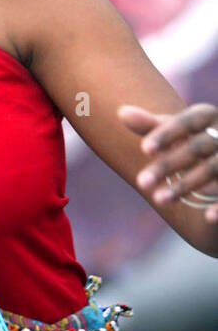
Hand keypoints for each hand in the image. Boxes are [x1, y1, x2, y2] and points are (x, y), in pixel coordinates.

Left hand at [118, 102, 217, 222]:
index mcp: (209, 117)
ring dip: (186, 185)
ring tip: (158, 200)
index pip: (189, 121)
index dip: (167, 133)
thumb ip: (150, 125)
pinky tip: (207, 218)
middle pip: (197, 147)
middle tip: (140, 183)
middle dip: (169, 164)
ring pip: (212, 168)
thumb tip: (121, 112)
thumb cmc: (193, 144)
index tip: (144, 149)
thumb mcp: (174, 133)